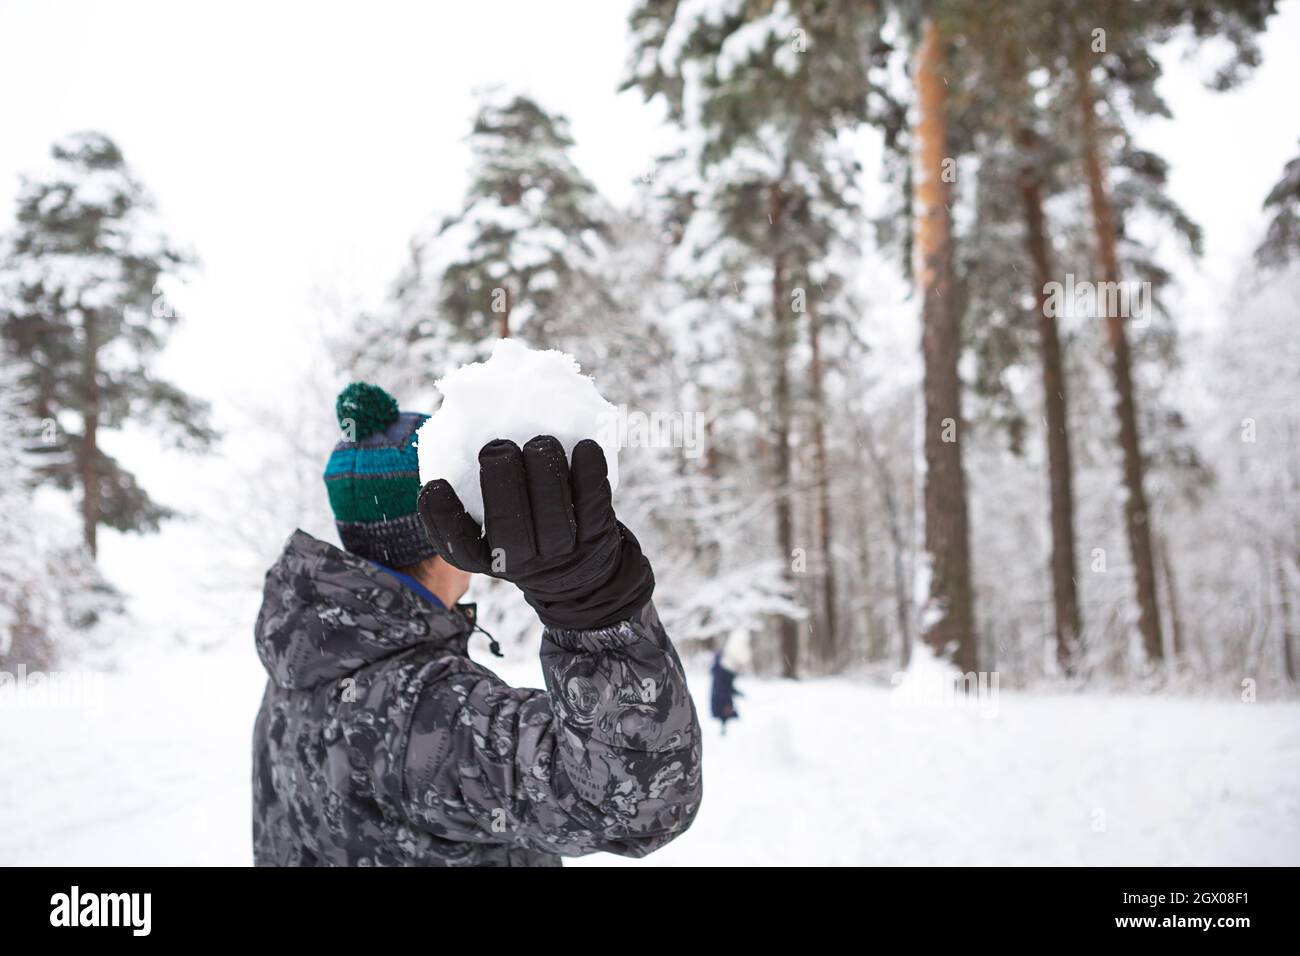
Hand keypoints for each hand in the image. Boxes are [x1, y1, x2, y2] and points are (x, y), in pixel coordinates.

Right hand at [416, 436, 653, 629]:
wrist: (579, 569)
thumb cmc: (523, 526)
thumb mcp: (491, 522)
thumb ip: (477, 489)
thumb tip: (464, 427)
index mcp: (485, 557)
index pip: (458, 547)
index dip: (443, 519)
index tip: (435, 485)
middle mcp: (521, 561)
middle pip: (510, 531)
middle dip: (502, 485)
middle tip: (497, 447)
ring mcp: (561, 553)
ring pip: (553, 521)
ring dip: (546, 477)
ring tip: (540, 442)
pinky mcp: (596, 538)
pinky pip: (593, 507)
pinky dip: (590, 476)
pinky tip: (585, 447)